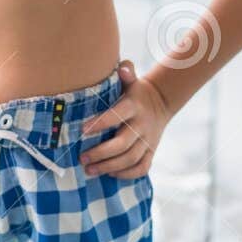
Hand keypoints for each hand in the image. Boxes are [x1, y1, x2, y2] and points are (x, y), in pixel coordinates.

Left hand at [80, 59, 169, 178]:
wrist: (160, 102)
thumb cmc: (135, 92)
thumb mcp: (131, 81)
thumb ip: (125, 73)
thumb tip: (123, 67)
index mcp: (133, 106)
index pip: (117, 116)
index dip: (100, 124)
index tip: (82, 131)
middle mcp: (141, 125)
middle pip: (122, 144)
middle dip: (101, 153)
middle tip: (82, 158)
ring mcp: (148, 140)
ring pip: (130, 159)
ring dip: (109, 167)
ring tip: (89, 170)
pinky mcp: (151, 151)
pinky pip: (142, 167)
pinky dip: (127, 174)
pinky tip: (110, 174)